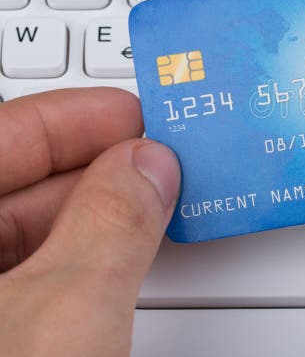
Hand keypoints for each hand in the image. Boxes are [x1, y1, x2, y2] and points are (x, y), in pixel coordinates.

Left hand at [0, 88, 179, 356]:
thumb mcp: (65, 314)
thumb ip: (112, 224)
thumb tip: (149, 166)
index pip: (5, 134)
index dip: (79, 117)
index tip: (142, 117)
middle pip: (15, 186)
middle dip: (97, 170)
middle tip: (162, 165)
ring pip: (24, 238)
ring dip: (96, 221)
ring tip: (154, 211)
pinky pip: (27, 284)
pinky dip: (81, 267)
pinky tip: (120, 264)